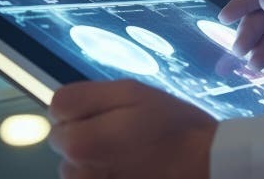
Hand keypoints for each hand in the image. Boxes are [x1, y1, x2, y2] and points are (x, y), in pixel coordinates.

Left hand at [48, 80, 216, 178]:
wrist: (207, 165)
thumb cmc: (173, 126)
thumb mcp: (132, 92)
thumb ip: (84, 96)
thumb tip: (56, 109)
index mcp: (79, 142)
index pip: (58, 109)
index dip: (85, 104)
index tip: (114, 111)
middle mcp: (76, 171)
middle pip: (64, 139)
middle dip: (87, 132)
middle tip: (127, 133)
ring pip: (75, 164)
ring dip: (95, 158)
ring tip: (132, 155)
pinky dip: (106, 174)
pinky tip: (132, 170)